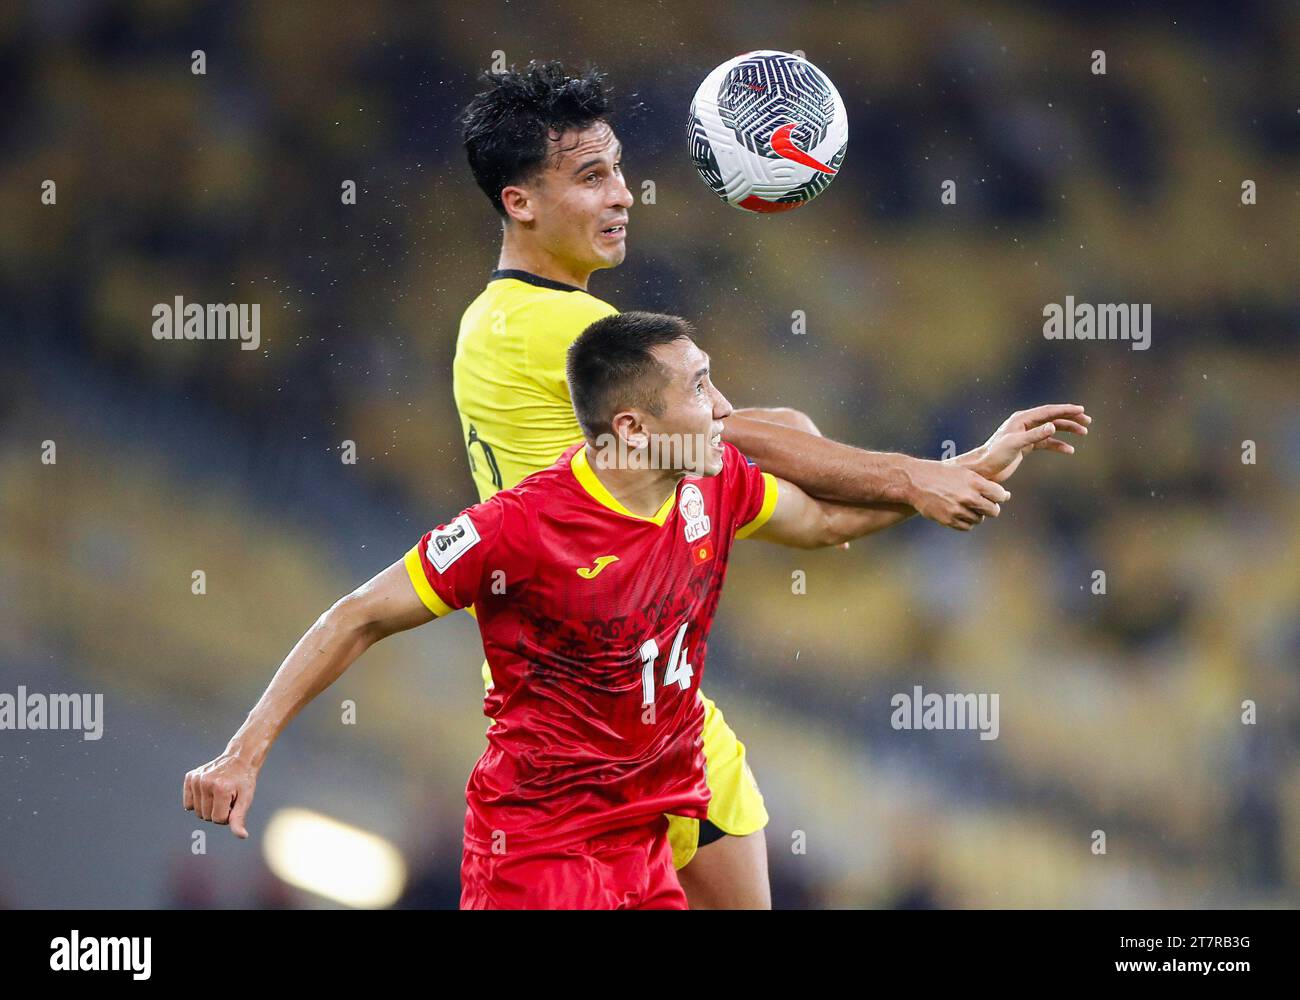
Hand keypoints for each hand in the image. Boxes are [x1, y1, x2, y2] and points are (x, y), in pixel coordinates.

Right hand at [183, 749, 259, 838]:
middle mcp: (205, 783)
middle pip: (206, 817)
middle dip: (218, 811)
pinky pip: (188, 804)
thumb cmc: (244, 782)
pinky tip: (208, 792)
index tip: (234, 802)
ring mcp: (196, 779)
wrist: (239, 759)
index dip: (228, 815)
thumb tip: (242, 836)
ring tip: (219, 794)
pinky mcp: (190, 777)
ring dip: (209, 807)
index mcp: (220, 789)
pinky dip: (198, 802)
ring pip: (197, 812)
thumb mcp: (246, 799)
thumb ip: (239, 818)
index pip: (218, 819)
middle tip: (227, 797)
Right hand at [906, 459, 1012, 530]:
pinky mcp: (948, 520)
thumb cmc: (941, 474)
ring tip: (965, 506)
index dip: (1000, 496)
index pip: (1000, 495)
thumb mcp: (964, 472)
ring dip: (976, 515)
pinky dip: (966, 522)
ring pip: (979, 520)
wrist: (915, 481)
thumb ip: (984, 483)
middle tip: (982, 504)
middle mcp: (968, 497)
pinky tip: (959, 513)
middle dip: (991, 508)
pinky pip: (966, 527)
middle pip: (993, 511)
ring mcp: (958, 510)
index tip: (995, 496)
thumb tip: (1006, 496)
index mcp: (974, 482)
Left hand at [962, 404, 1090, 483]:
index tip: (1082, 410)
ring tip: (1083, 433)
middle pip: (1052, 418)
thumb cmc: (995, 455)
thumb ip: (1034, 435)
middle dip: (1070, 419)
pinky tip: (1069, 450)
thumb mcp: (1015, 444)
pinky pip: (1046, 443)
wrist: (983, 469)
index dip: (1066, 410)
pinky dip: (1058, 445)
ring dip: (1067, 430)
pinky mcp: (1025, 446)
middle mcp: (1024, 424)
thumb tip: (1053, 426)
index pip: (1048, 411)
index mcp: (1021, 419)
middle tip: (1087, 421)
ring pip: (1051, 429)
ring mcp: (1025, 434)